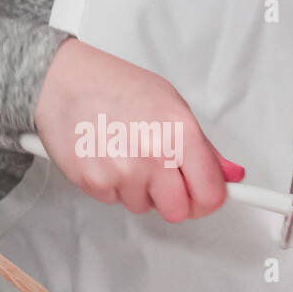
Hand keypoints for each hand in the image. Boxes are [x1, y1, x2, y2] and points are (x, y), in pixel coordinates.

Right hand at [33, 39, 243, 221]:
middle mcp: (153, 155)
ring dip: (140, 189)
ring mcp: (122, 172)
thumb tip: (231, 175)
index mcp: (180, 134)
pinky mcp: (93, 182)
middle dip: (173, 199)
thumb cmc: (116, 86)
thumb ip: (203, 148)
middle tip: (163, 177)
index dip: (209, 200)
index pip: (210, 194)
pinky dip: (112, 185)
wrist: (61, 79)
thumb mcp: (171, 105)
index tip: (205, 197)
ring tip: (126, 154)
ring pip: (144, 207)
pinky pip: (114, 200)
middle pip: (178, 211)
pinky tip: (107, 156)